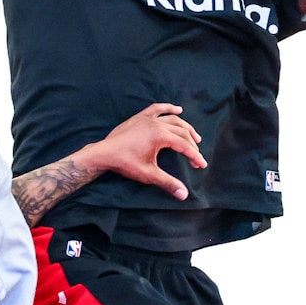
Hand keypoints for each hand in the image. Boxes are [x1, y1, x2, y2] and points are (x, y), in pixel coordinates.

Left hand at [82, 103, 205, 200]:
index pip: (184, 146)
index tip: (201, 165)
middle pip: (182, 132)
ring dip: (186, 128)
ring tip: (195, 137)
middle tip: (196, 157)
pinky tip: (177, 110)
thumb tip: (184, 195)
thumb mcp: (148, 174)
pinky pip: (157, 109)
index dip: (195, 156)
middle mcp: (156, 124)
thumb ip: (168, 183)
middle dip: (192, 145)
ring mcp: (148, 119)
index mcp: (160, 135)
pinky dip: (168, 108)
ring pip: (173, 120)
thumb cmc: (125, 163)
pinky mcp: (140, 117)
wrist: (104, 153)